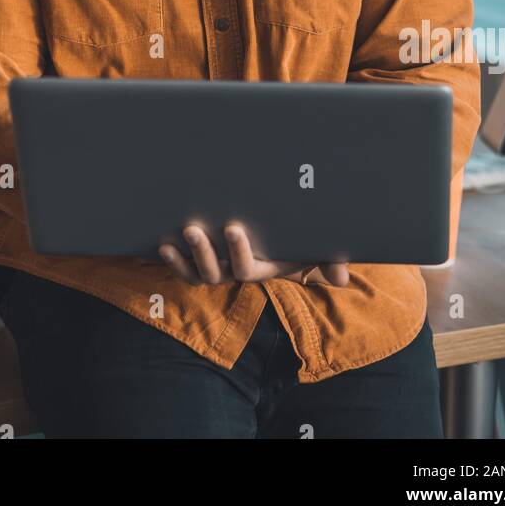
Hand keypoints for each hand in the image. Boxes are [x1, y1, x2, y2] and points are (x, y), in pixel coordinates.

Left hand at [141, 223, 349, 287]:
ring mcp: (219, 269)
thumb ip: (328, 259)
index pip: (247, 268)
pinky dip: (173, 261)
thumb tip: (342, 279)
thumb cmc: (296, 234)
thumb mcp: (313, 246)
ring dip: (187, 254)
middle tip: (194, 229)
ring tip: (181, 231)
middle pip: (217, 272)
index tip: (233, 227)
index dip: (238, 252)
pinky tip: (163, 245)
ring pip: (199, 273)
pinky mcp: (202, 265)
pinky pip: (185, 272)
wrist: (279, 226)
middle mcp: (237, 271)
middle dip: (205, 252)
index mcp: (262, 267)